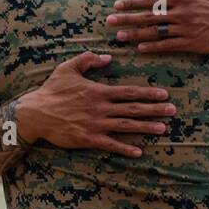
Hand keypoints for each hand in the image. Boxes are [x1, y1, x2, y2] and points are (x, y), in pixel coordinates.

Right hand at [15, 51, 175, 157]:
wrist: (35, 113)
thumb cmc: (52, 90)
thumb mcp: (68, 68)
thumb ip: (88, 60)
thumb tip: (108, 56)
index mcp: (98, 91)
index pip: (129, 92)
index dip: (148, 93)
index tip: (164, 94)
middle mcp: (100, 108)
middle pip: (133, 109)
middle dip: (155, 110)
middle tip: (173, 111)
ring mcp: (96, 124)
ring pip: (126, 126)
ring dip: (146, 128)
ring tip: (163, 129)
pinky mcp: (88, 139)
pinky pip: (110, 144)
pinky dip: (125, 148)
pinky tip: (139, 151)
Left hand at [106, 0, 208, 54]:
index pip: (151, 1)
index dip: (132, 3)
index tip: (117, 6)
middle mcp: (180, 13)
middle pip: (148, 17)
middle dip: (127, 19)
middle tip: (109, 22)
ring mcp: (185, 29)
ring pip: (155, 32)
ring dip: (135, 35)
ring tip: (120, 37)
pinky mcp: (191, 43)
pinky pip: (168, 45)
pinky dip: (153, 47)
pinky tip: (140, 49)